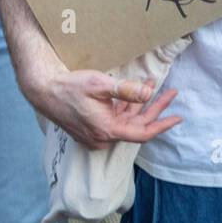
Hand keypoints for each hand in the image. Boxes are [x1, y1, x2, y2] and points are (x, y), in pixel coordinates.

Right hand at [33, 71, 180, 150]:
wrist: (43, 90)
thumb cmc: (70, 87)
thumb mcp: (100, 85)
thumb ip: (127, 90)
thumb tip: (149, 93)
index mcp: (107, 130)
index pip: (142, 133)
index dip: (162, 125)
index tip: (178, 117)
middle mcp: (102, 138)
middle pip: (137, 126)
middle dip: (155, 109)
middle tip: (171, 93)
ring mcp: (95, 136)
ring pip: (126, 122)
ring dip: (140, 105)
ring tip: (153, 84)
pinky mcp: (91, 130)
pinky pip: (115, 121)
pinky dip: (127, 107)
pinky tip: (135, 92)